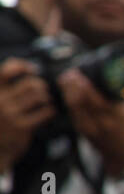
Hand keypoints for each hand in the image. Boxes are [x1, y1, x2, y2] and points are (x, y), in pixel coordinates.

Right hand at [0, 59, 54, 173]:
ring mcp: (11, 114)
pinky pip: (44, 113)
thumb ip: (6, 88)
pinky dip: (50, 110)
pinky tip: (49, 111)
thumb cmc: (0, 121)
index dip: (22, 66)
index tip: (33, 69)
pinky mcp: (22, 127)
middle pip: (29, 84)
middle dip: (40, 85)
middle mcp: (1, 100)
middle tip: (44, 89)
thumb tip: (26, 69)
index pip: (7, 70)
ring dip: (46, 97)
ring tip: (46, 100)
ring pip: (38, 97)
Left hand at [57, 69, 123, 176]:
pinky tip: (65, 89)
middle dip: (74, 86)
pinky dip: (67, 99)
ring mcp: (92, 127)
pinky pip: (71, 112)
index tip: (80, 76)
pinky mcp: (82, 130)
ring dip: (67, 91)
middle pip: (83, 102)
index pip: (100, 101)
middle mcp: (104, 123)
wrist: (123, 152)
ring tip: (65, 78)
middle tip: (71, 73)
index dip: (87, 88)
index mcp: (119, 117)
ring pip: (75, 107)